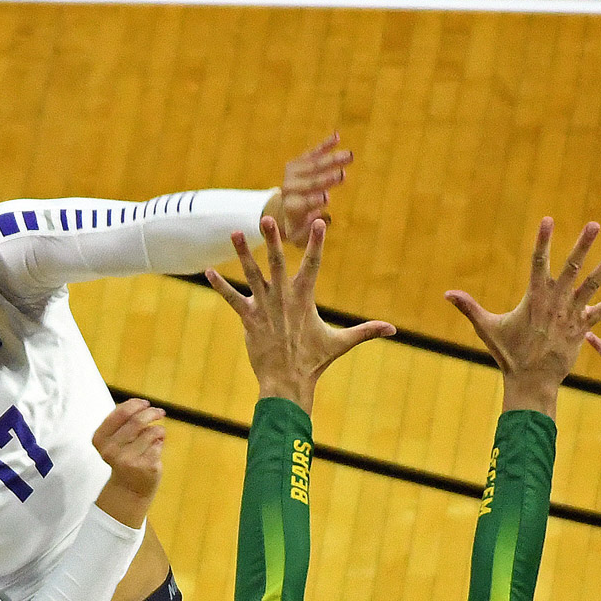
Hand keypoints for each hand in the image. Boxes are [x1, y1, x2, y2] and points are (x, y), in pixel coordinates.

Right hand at [92, 398, 164, 527]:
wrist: (129, 488)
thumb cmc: (124, 456)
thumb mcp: (115, 439)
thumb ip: (123, 421)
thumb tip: (142, 404)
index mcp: (100, 439)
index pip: (120, 413)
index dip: (136, 404)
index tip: (145, 403)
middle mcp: (111, 450)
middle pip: (138, 421)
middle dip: (152, 413)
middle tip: (160, 412)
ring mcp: (127, 460)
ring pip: (151, 432)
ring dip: (159, 429)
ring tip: (158, 434)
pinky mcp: (144, 467)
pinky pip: (158, 444)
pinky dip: (161, 442)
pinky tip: (156, 448)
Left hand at [205, 216, 393, 411]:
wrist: (286, 383)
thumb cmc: (314, 363)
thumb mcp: (341, 343)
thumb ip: (366, 331)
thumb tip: (393, 329)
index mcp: (305, 299)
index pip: (313, 265)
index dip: (316, 243)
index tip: (319, 223)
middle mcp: (283, 299)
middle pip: (275, 262)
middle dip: (271, 240)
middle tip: (266, 218)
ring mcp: (264, 308)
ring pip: (251, 275)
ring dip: (242, 254)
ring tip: (235, 232)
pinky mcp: (248, 319)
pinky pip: (232, 299)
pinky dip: (220, 286)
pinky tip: (207, 271)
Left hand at [261, 133, 352, 247]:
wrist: (282, 211)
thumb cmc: (297, 228)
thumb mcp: (300, 238)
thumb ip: (310, 234)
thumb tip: (326, 218)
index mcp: (291, 207)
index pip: (303, 203)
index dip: (314, 201)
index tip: (326, 198)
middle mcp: (290, 188)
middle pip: (310, 182)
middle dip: (326, 179)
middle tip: (342, 176)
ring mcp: (293, 173)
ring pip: (315, 165)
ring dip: (332, 160)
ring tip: (350, 156)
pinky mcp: (298, 162)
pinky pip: (314, 152)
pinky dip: (325, 145)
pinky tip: (337, 137)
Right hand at [444, 218, 600, 414]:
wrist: (531, 382)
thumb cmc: (508, 354)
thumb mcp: (487, 328)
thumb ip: (469, 307)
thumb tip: (446, 294)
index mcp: (534, 298)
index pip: (538, 262)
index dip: (542, 240)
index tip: (547, 220)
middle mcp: (555, 302)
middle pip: (571, 268)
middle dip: (583, 245)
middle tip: (594, 225)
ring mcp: (571, 316)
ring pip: (591, 286)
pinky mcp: (581, 330)